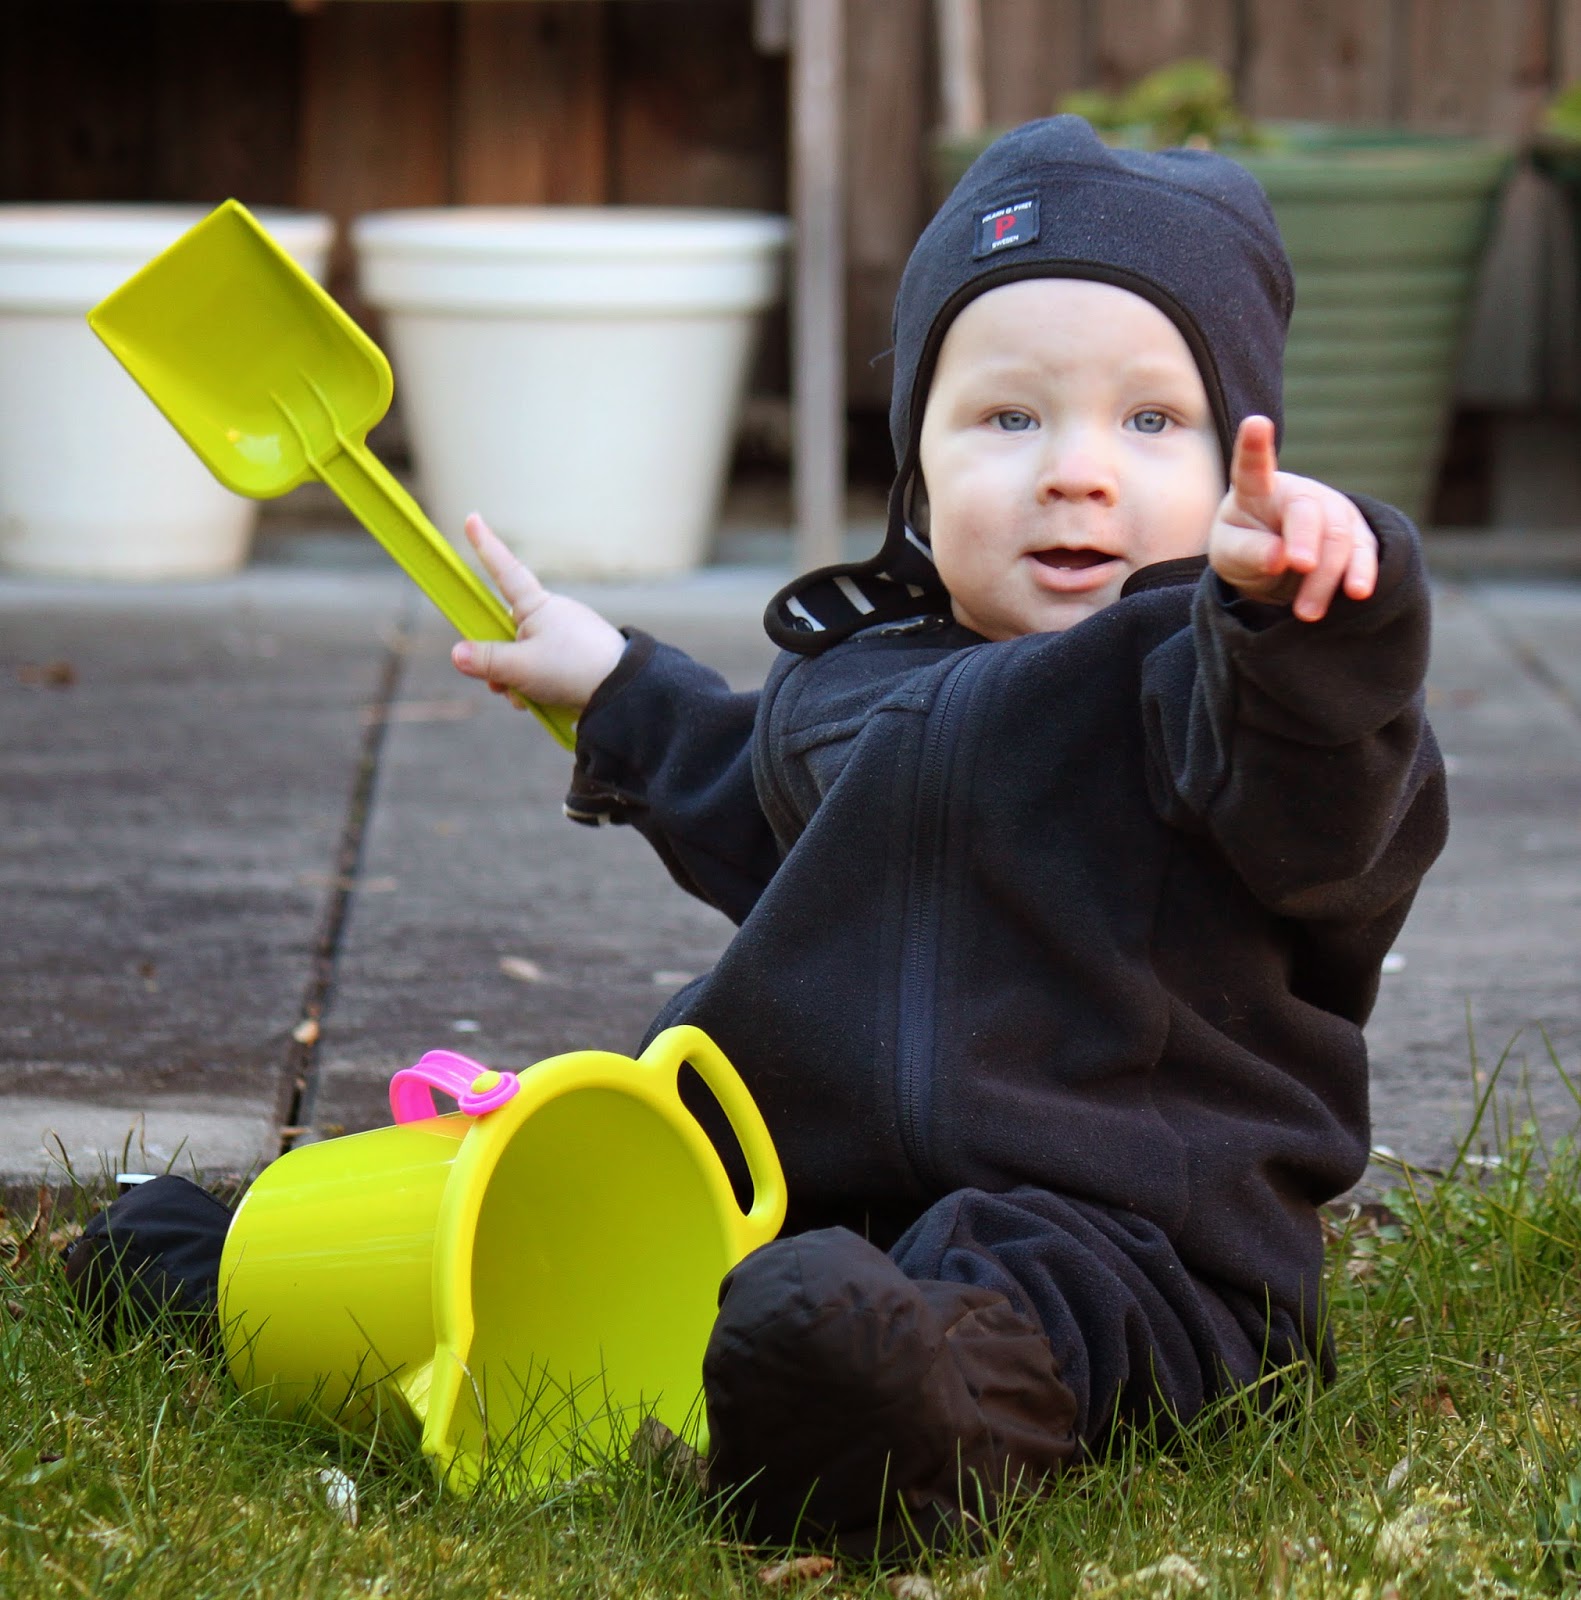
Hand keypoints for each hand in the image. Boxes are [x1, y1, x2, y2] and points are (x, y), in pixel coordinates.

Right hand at [450, 514, 625, 710]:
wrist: (624, 690)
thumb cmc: (574, 668)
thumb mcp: (520, 667)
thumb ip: (486, 660)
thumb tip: (457, 654)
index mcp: (537, 605)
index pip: (503, 570)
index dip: (485, 546)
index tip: (472, 519)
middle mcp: (551, 614)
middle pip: (505, 631)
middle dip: (496, 660)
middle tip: (499, 684)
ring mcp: (564, 635)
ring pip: (522, 655)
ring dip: (516, 680)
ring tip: (527, 697)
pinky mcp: (576, 657)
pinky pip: (543, 669)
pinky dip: (537, 686)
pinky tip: (544, 702)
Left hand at [1209, 416, 1377, 621]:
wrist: (1275, 560)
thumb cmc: (1244, 547)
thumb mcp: (1229, 554)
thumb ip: (1248, 552)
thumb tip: (1281, 557)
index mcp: (1255, 489)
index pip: (1253, 467)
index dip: (1254, 446)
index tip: (1255, 423)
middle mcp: (1298, 493)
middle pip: (1308, 513)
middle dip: (1307, 541)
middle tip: (1299, 567)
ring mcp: (1331, 510)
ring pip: (1339, 539)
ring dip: (1326, 576)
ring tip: (1305, 612)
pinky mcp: (1355, 533)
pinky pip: (1364, 552)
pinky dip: (1361, 573)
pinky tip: (1357, 593)